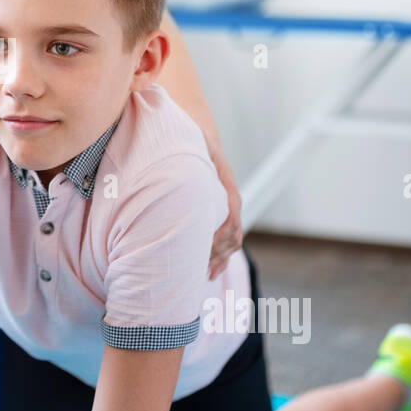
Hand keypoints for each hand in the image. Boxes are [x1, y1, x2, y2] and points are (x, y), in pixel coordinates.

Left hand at [205, 140, 243, 279]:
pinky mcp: (222, 215)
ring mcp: (229, 208)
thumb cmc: (193, 142)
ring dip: (222, 258)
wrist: (200, 136)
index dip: (222, 233)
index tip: (207, 246)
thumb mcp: (194, 146)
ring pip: (233, 239)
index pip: (231, 214)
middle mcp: (231, 199)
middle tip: (203, 268)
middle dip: (219, 252)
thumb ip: (192, 156)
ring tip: (208, 274)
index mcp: (226, 185)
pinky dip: (222, 257)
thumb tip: (177, 160)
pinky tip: (212, 271)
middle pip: (233, 232)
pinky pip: (229, 240)